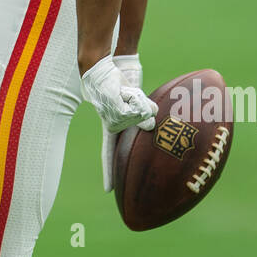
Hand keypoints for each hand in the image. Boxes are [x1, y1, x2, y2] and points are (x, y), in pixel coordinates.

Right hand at [87, 53, 156, 191]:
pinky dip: (142, 98)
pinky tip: (130, 90)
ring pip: (145, 115)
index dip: (109, 172)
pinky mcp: (141, 104)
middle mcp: (122, 125)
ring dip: (138, 101)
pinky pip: (149, 106)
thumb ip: (134, 114)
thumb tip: (152, 122)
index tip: (109, 190)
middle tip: (122, 100)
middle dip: (136, 115)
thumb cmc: (105, 85)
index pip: (109, 154)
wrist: (107, 65)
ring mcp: (132, 115)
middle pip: (137, 127)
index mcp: (110, 128)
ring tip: (124, 90)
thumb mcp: (115, 102)